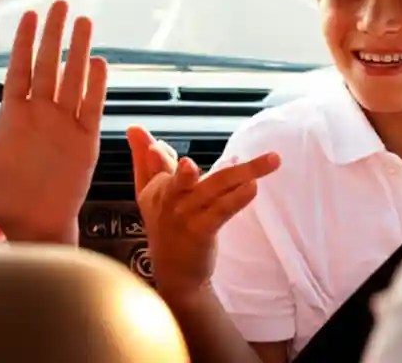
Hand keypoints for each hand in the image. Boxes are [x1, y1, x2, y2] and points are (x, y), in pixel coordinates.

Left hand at [0, 0, 106, 243]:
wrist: (31, 224)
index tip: (29, 14)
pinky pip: (91, 106)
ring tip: (83, 22)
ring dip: (78, 50)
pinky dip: (95, 85)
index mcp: (15, 115)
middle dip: (54, 34)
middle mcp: (42, 114)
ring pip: (73, 78)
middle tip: (61, 4)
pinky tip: (97, 61)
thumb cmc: (0, 198)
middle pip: (49, 65)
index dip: (24, 42)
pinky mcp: (85, 139)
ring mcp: (65, 124)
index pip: (20, 69)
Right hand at [127, 125, 279, 300]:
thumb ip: (144, 160)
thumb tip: (134, 128)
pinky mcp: (203, 232)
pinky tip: (253, 187)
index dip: (156, 155)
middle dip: (184, 174)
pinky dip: (237, 199)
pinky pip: (222, 211)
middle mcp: (169, 202)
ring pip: (214, 189)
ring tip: (266, 161)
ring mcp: (186, 218)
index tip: (153, 144)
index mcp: (155, 189)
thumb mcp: (150, 192)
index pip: (156, 164)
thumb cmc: (165, 226)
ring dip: (241, 174)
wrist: (175, 273)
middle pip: (182, 179)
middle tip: (188, 166)